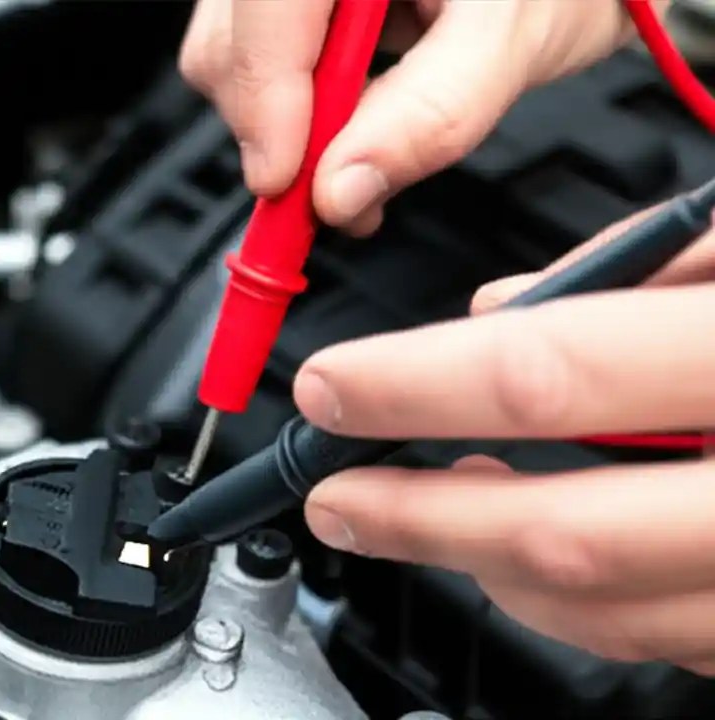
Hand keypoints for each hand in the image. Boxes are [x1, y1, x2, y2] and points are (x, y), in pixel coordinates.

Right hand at [179, 0, 638, 234]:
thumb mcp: (513, 37)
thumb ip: (430, 113)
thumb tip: (340, 191)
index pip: (268, 6)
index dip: (264, 96)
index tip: (288, 180)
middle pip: (230, 38)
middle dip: (277, 125)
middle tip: (339, 184)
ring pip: (228, 54)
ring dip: (285, 124)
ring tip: (362, 143)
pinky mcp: (288, 3)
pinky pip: (251, 57)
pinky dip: (292, 106)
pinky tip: (349, 111)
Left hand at [290, 203, 714, 672]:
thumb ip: (642, 269)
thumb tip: (498, 309)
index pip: (548, 371)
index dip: (413, 386)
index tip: (333, 387)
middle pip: (557, 530)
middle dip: (416, 517)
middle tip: (335, 496)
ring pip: (604, 610)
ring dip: (487, 568)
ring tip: (425, 519)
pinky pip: (668, 640)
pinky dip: (579, 602)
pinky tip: (536, 559)